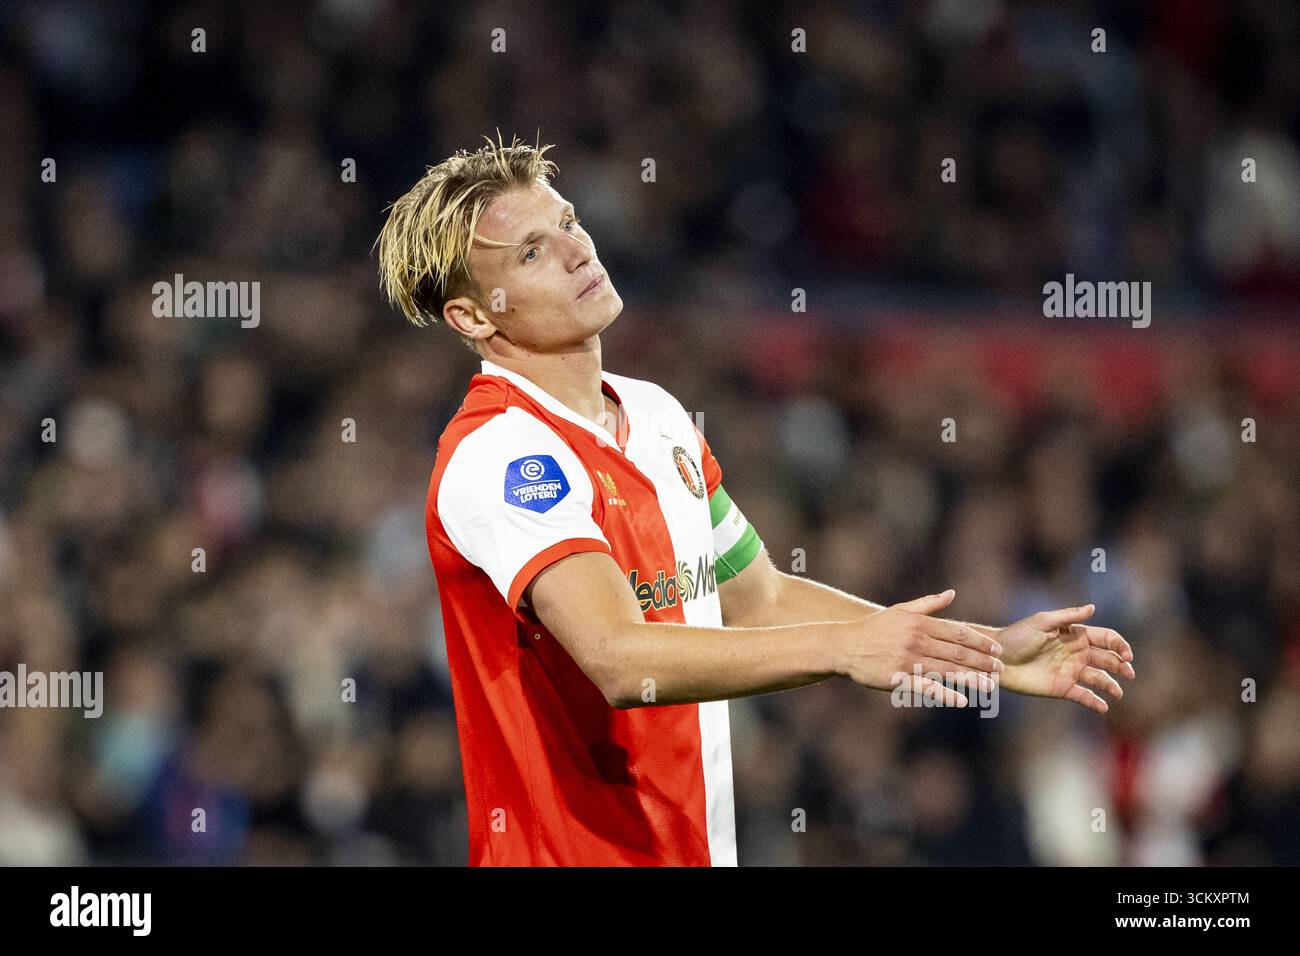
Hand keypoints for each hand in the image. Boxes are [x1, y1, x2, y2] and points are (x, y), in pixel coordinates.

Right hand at [836, 589, 1002, 705]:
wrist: (844, 646)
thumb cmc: (874, 628)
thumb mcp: (900, 611)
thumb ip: (928, 604)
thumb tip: (952, 593)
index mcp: (919, 623)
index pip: (957, 632)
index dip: (980, 642)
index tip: (996, 650)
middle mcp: (916, 640)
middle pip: (957, 652)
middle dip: (982, 661)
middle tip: (1000, 669)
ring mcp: (907, 660)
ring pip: (947, 670)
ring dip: (972, 678)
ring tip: (991, 685)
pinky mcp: (898, 678)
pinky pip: (926, 687)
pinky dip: (945, 694)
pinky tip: (962, 700)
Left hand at [996, 604, 1135, 712]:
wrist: (997, 659)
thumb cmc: (1017, 636)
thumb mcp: (1042, 622)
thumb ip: (1068, 616)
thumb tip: (1093, 608)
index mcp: (1075, 635)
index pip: (1105, 639)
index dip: (1119, 646)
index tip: (1126, 655)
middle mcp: (1077, 654)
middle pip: (1107, 659)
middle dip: (1121, 666)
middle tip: (1129, 673)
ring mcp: (1071, 671)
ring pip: (1099, 679)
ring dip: (1111, 685)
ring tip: (1118, 693)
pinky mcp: (1062, 688)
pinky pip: (1084, 696)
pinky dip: (1095, 702)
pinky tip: (1104, 707)